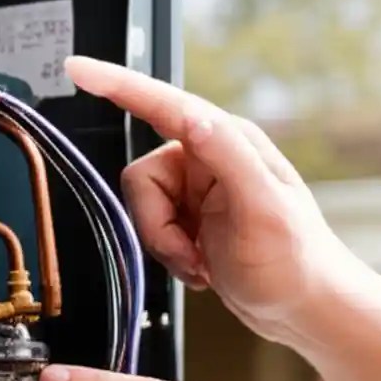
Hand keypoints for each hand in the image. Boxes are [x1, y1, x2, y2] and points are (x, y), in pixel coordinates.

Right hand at [65, 57, 356, 341]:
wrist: (303, 311)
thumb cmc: (296, 263)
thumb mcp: (263, 209)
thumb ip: (227, 157)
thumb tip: (193, 116)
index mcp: (230, 142)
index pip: (165, 106)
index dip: (118, 85)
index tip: (77, 69)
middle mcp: (210, 159)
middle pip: (142, 176)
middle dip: (157, 225)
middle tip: (191, 255)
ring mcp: (198, 191)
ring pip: (142, 208)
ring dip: (166, 246)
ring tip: (202, 265)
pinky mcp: (191, 219)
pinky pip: (152, 231)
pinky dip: (171, 257)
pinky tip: (203, 268)